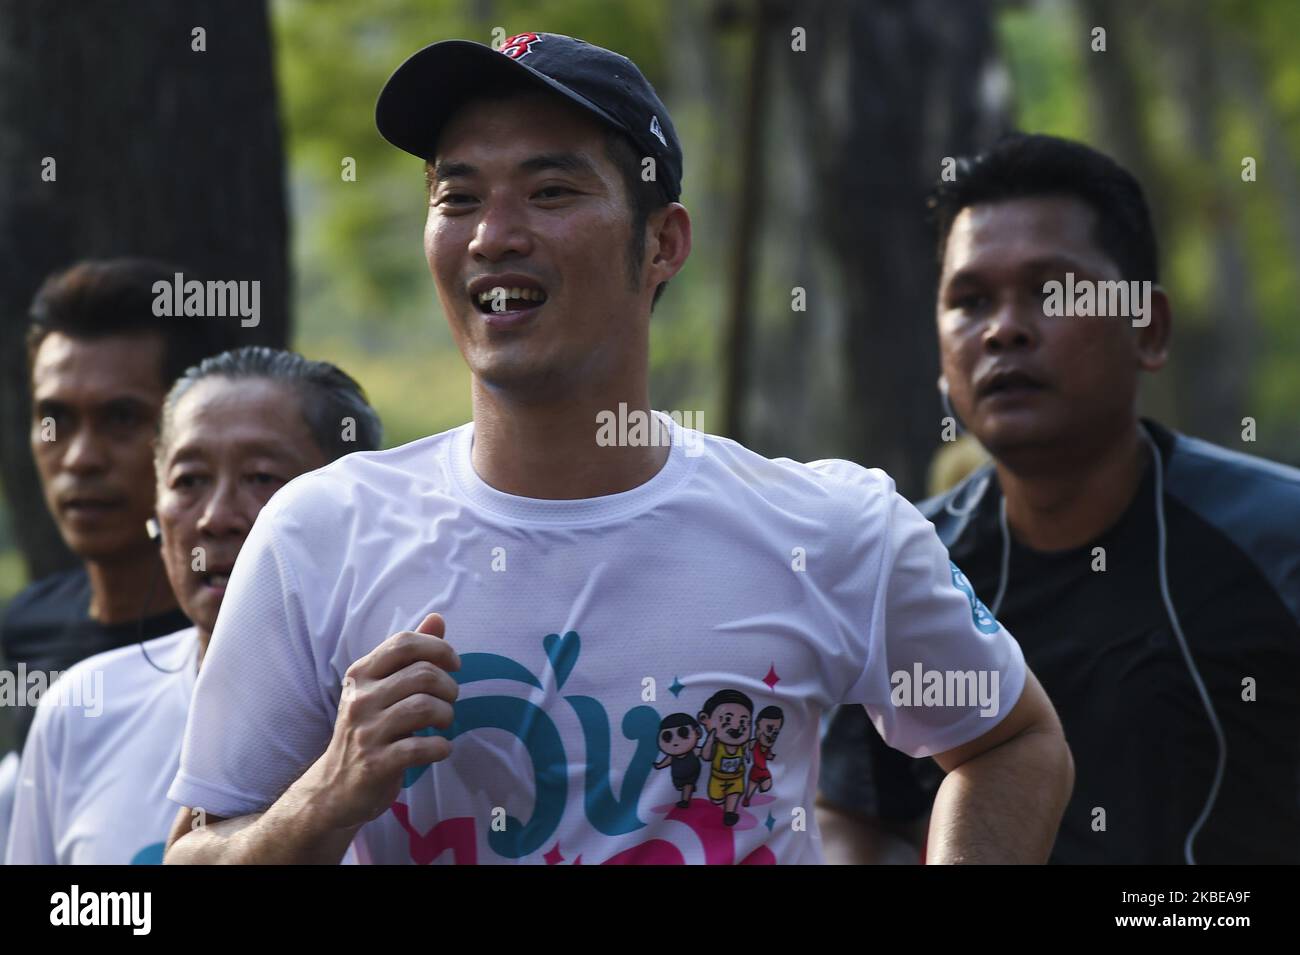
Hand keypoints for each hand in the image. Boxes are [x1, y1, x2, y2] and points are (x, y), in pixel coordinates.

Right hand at [301, 612, 460, 830]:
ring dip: (447, 715)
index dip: (438, 648)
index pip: (404, 643)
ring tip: (445, 722)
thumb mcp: (380, 688)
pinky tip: (441, 748)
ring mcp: (366, 731)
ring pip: (424, 707)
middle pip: (422, 674)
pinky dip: (440, 747)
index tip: (455, 664)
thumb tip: (437, 617)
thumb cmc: (368, 729)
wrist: (335, 786)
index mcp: (361, 673)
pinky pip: (421, 748)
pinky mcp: (375, 764)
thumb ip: (409, 654)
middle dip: (449, 686)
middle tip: (450, 700)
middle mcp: (360, 698)